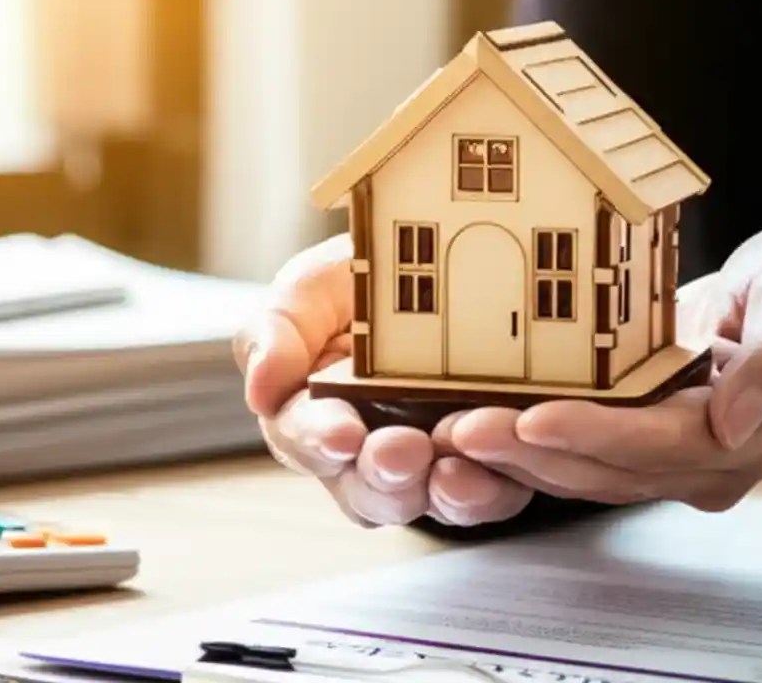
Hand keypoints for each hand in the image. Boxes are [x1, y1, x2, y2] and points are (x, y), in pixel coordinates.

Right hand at [233, 234, 531, 526]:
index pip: (302, 440)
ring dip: (441, 494)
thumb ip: (275, 331)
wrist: (452, 259)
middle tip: (402, 450)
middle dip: (383, 476)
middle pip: (364, 490)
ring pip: (428, 503)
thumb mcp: (312, 287)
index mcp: (312, 414)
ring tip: (454, 470)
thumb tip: (259, 389)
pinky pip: (494, 492)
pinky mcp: (489, 465)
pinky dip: (497, 485)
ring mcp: (428, 463)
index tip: (340, 433)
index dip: (317, 441)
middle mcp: (366, 452)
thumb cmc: (366, 279)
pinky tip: (503, 459)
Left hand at [440, 222, 761, 511]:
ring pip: (586, 474)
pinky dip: (528, 449)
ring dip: (516, 459)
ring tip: (451, 432)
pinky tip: (479, 428)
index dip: (596, 435)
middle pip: (610, 469)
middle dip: (531, 452)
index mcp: (755, 433)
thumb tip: (736, 421)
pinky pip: (581, 458)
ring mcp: (675, 462)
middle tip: (459, 428)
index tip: (530, 419)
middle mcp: (709, 462)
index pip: (664, 443)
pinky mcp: (644, 448)